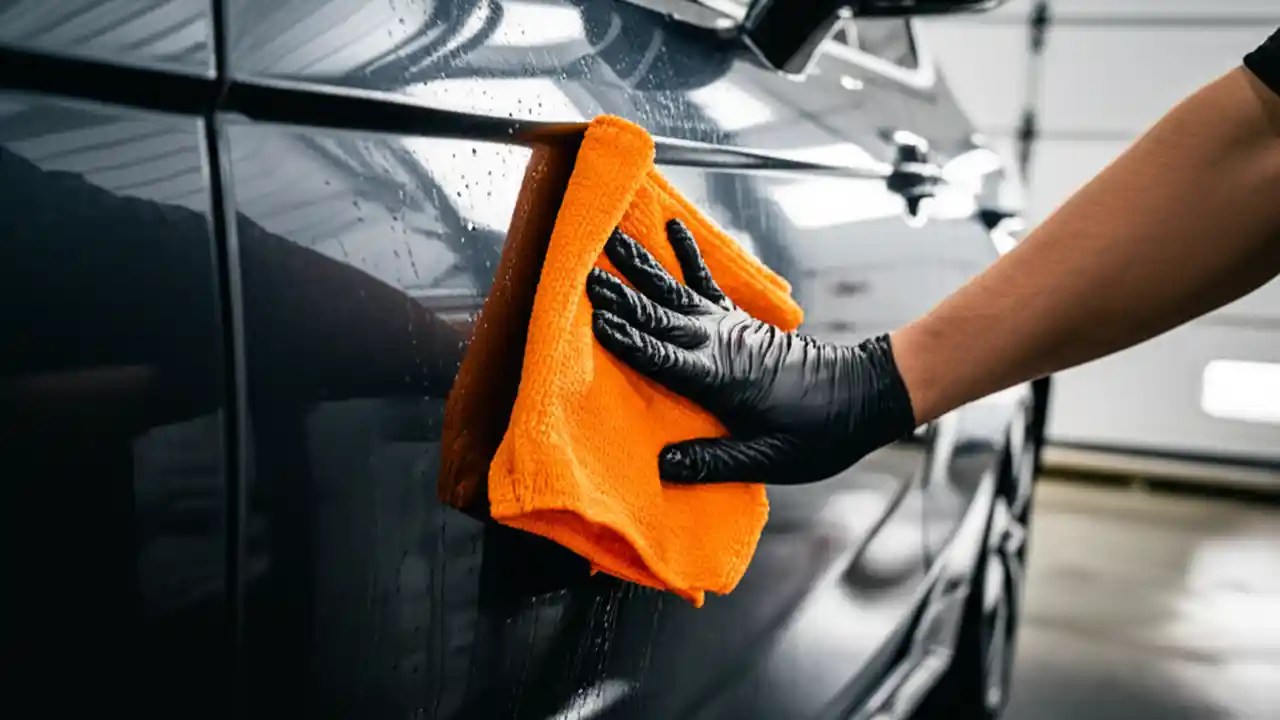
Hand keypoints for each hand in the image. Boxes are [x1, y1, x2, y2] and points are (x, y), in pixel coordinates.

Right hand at [586, 219, 916, 484]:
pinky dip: (688, 254)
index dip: (629, 340)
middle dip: (621, 296)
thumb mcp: (770, 459)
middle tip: (583, 273)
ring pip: (675, 292)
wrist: (863, 396)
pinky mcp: (740, 322)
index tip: (595, 320)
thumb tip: (662, 465)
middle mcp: (721, 346)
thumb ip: (715, 462)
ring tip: (612, 237)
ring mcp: (730, 328)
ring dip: (642, 266)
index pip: (664, 358)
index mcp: (723, 380)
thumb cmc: (819, 433)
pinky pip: (706, 282)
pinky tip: (674, 227)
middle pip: (661, 318)